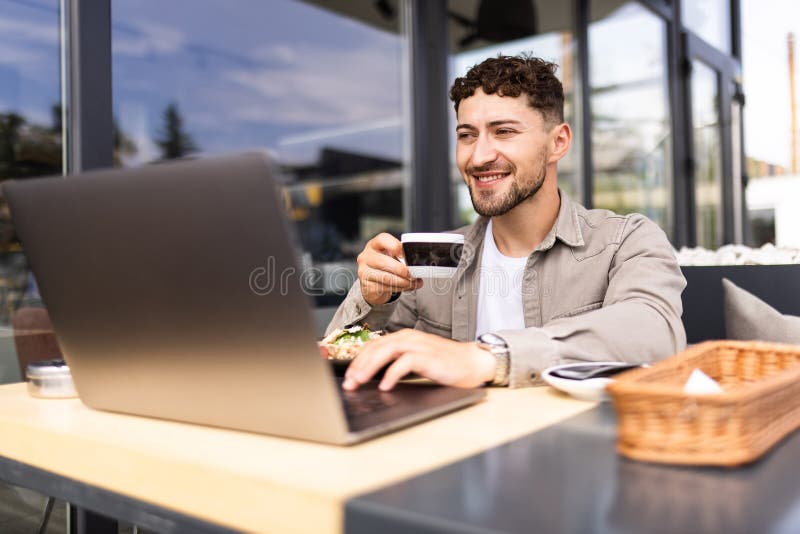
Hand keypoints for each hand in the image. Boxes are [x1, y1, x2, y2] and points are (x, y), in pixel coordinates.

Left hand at [343, 329, 495, 390]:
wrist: (472, 362)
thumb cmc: (446, 364)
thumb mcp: (417, 361)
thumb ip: (398, 363)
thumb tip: (375, 377)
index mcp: (404, 337)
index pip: (374, 346)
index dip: (358, 361)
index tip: (348, 377)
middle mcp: (408, 338)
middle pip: (375, 348)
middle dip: (358, 366)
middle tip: (349, 383)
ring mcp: (417, 345)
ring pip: (385, 352)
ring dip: (369, 368)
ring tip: (359, 382)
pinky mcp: (427, 356)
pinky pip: (403, 363)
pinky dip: (391, 374)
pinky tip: (385, 386)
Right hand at [357, 233, 421, 305]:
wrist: (373, 283)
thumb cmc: (385, 266)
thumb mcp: (392, 257)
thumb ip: (402, 257)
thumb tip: (416, 265)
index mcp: (374, 245)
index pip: (382, 239)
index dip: (396, 246)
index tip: (405, 255)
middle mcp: (366, 257)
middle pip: (383, 261)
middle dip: (401, 269)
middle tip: (412, 274)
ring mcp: (364, 272)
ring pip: (386, 278)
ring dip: (403, 282)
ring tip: (412, 283)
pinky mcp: (367, 286)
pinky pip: (385, 288)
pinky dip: (399, 289)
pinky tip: (406, 287)